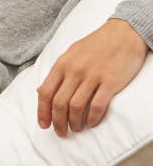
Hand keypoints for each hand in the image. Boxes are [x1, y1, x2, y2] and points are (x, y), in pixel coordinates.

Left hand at [36, 18, 147, 136]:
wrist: (123, 33)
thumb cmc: (96, 44)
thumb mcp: (71, 54)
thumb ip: (58, 72)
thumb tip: (42, 91)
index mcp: (62, 64)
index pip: (45, 92)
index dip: (42, 111)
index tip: (43, 124)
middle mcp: (74, 71)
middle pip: (59, 103)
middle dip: (57, 121)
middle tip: (60, 132)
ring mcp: (92, 76)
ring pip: (76, 107)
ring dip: (74, 122)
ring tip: (76, 128)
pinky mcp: (110, 82)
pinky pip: (98, 106)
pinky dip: (93, 118)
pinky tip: (91, 123)